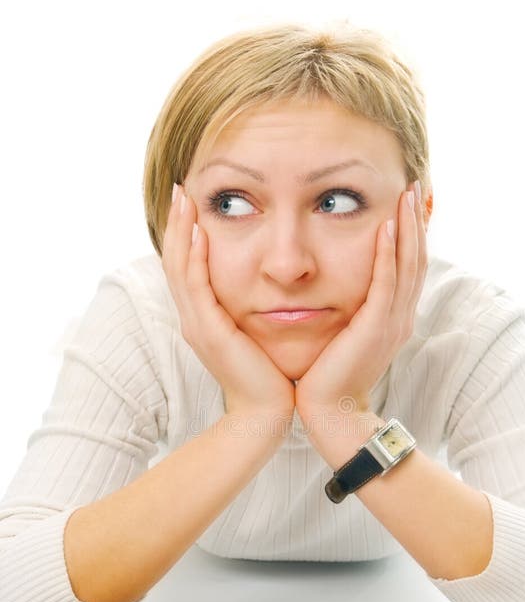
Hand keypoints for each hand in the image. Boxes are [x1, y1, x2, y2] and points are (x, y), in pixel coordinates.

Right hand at [162, 185, 295, 419]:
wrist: (267, 412)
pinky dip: (195, 259)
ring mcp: (197, 326)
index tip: (193, 202)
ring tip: (185, 200)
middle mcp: (194, 318)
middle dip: (178, 224)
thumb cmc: (271, 375)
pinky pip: (196, 288)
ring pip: (179, 269)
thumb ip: (254, 308)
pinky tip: (200, 234)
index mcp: (205, 318)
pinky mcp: (208, 333)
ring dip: (181, 232)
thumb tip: (271, 284)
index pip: (188, 266)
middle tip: (181, 189)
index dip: (186, 234)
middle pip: (176, 261)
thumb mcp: (258, 334)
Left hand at [294, 182, 427, 423]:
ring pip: (406, 265)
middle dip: (415, 220)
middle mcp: (400, 317)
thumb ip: (350, 312)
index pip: (407, 266)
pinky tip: (386, 226)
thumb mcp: (344, 337)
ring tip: (405, 193)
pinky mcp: (376, 328)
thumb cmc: (328, 377)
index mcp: (393, 318)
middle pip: (415, 258)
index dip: (409, 232)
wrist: (331, 413)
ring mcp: (391, 323)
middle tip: (413, 183)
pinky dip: (388, 253)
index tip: (405, 200)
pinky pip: (385, 283)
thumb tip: (339, 287)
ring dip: (407, 227)